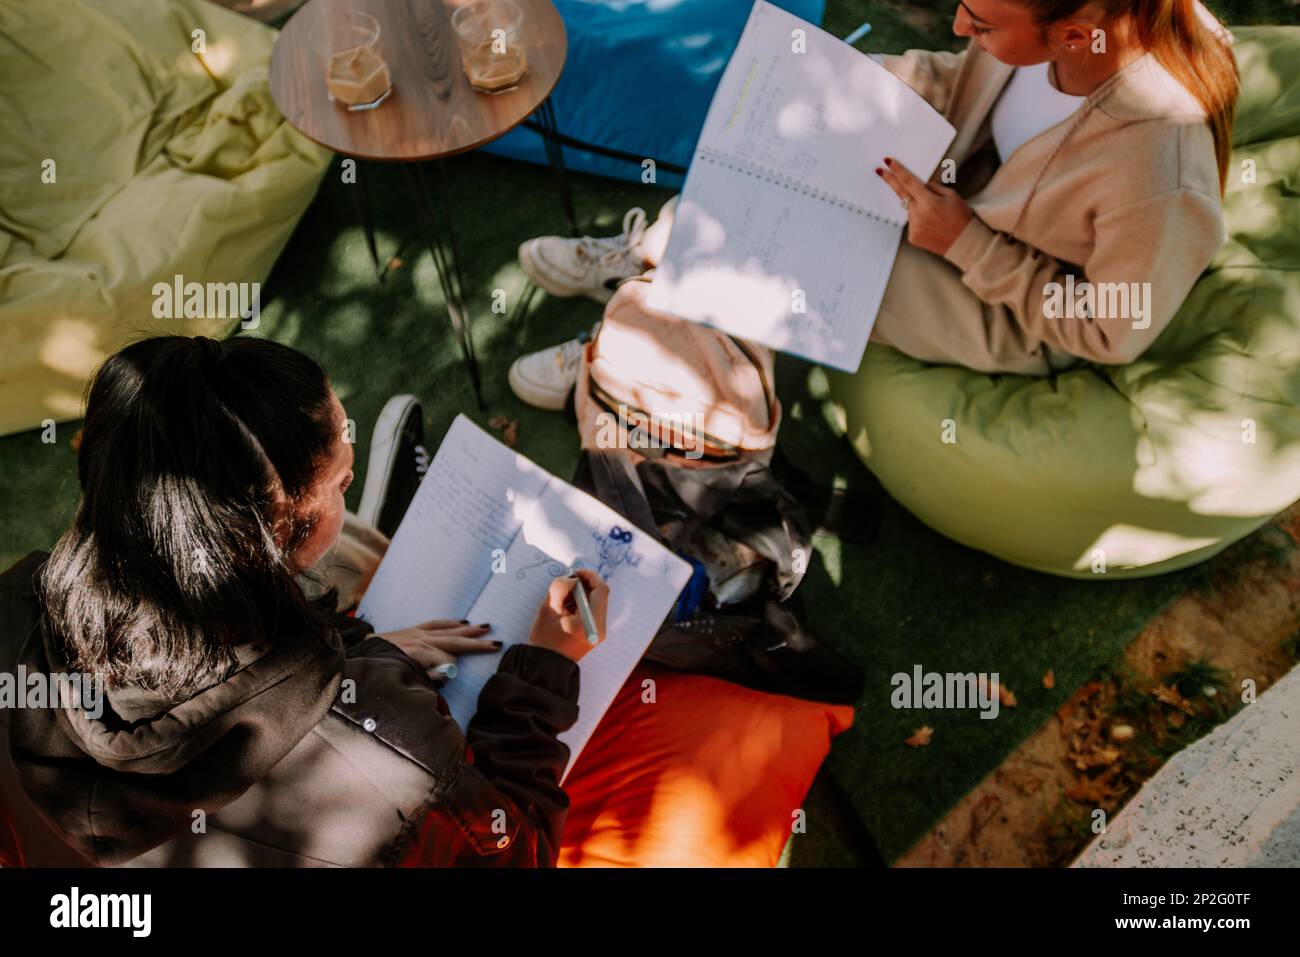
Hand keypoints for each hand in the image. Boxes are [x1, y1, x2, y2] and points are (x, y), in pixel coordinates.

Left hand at [378, 620, 500, 682]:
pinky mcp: (413, 629)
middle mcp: (421, 640)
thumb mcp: (401, 677)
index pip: (448, 659)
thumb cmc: (379, 668)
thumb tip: (446, 673)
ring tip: (485, 627)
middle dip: (476, 643)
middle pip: (454, 641)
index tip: (451, 676)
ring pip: (448, 630)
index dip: (452, 668)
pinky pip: (436, 624)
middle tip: (497, 643)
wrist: (357, 653)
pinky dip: (450, 623)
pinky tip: (461, 622)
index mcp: (418, 653)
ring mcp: (417, 633)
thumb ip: (426, 677)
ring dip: (468, 630)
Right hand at [528, 569, 608, 662]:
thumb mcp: (548, 608)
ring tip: (564, 602)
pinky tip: (568, 610)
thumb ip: (561, 588)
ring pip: (597, 602)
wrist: (545, 665)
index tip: (576, 573)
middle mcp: (600, 627)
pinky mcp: (595, 634)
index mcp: (590, 622)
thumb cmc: (544, 640)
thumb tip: (573, 580)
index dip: (589, 576)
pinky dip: (583, 605)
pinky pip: (593, 612)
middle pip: (600, 595)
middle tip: (567, 586)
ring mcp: (599, 632)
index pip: (600, 590)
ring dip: (583, 596)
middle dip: (585, 586)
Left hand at [876, 157, 973, 255]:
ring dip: (917, 207)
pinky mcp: (912, 237)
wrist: (965, 242)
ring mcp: (914, 227)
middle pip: (902, 194)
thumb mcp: (951, 196)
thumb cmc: (961, 218)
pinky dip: (919, 220)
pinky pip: (912, 222)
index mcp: (929, 202)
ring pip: (910, 210)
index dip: (898, 172)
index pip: (909, 183)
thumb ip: (932, 188)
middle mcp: (918, 215)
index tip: (888, 163)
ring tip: (934, 216)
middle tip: (880, 171)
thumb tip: (919, 184)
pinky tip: (931, 225)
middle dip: (891, 182)